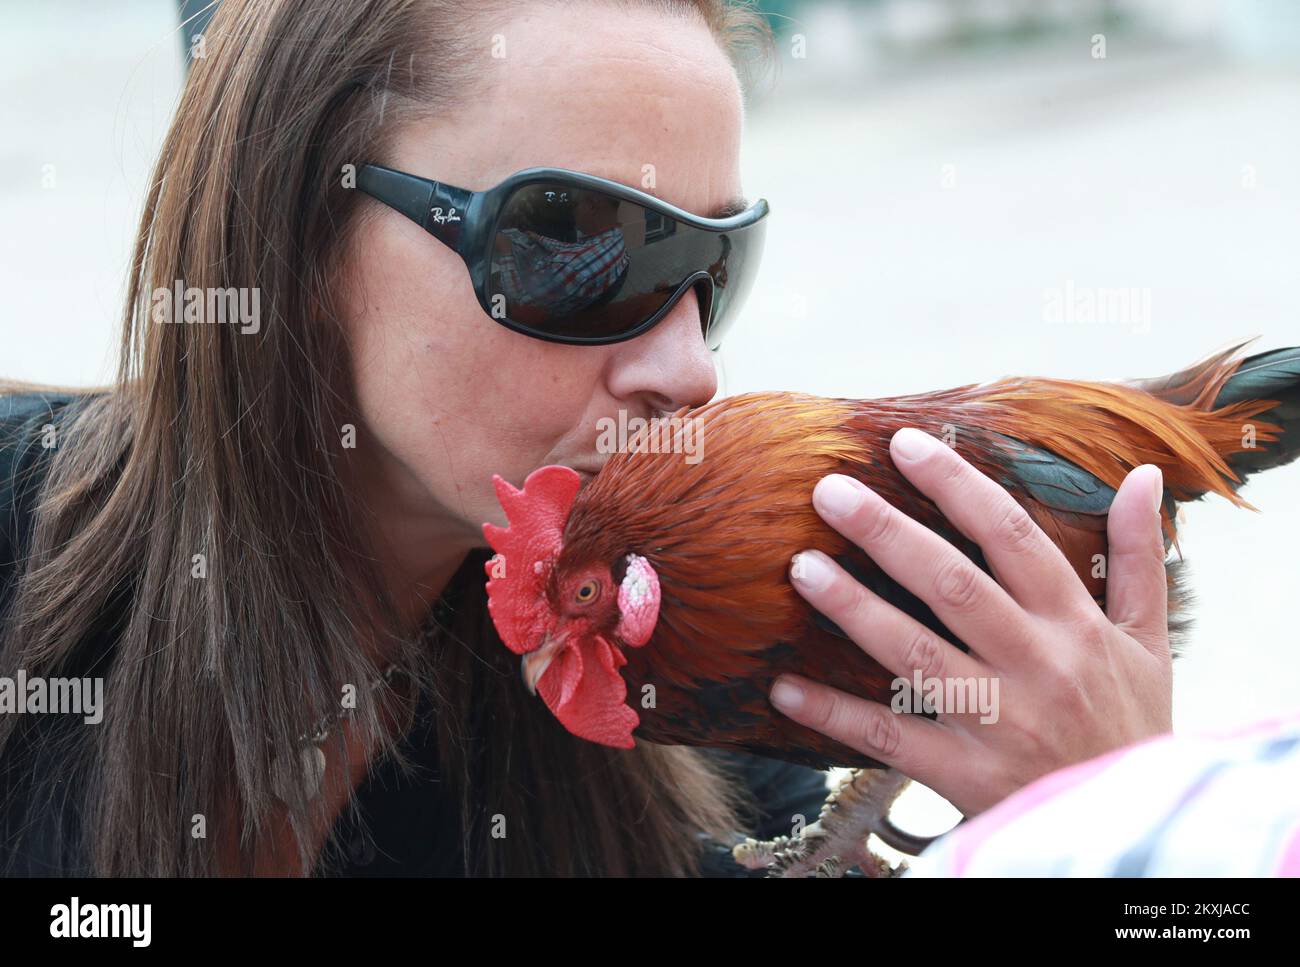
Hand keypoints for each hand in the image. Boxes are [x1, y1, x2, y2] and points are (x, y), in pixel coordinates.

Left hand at [768, 427, 1173, 817]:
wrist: (1132, 828)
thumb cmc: (1131, 725)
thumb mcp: (1149, 642)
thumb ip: (1140, 557)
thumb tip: (1142, 473)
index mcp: (1075, 624)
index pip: (1012, 537)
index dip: (958, 485)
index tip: (904, 444)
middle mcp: (1035, 664)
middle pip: (953, 584)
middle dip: (888, 533)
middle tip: (828, 490)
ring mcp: (997, 721)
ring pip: (915, 655)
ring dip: (854, 609)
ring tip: (801, 568)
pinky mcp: (965, 775)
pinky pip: (890, 740)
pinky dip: (836, 715)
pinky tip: (784, 689)